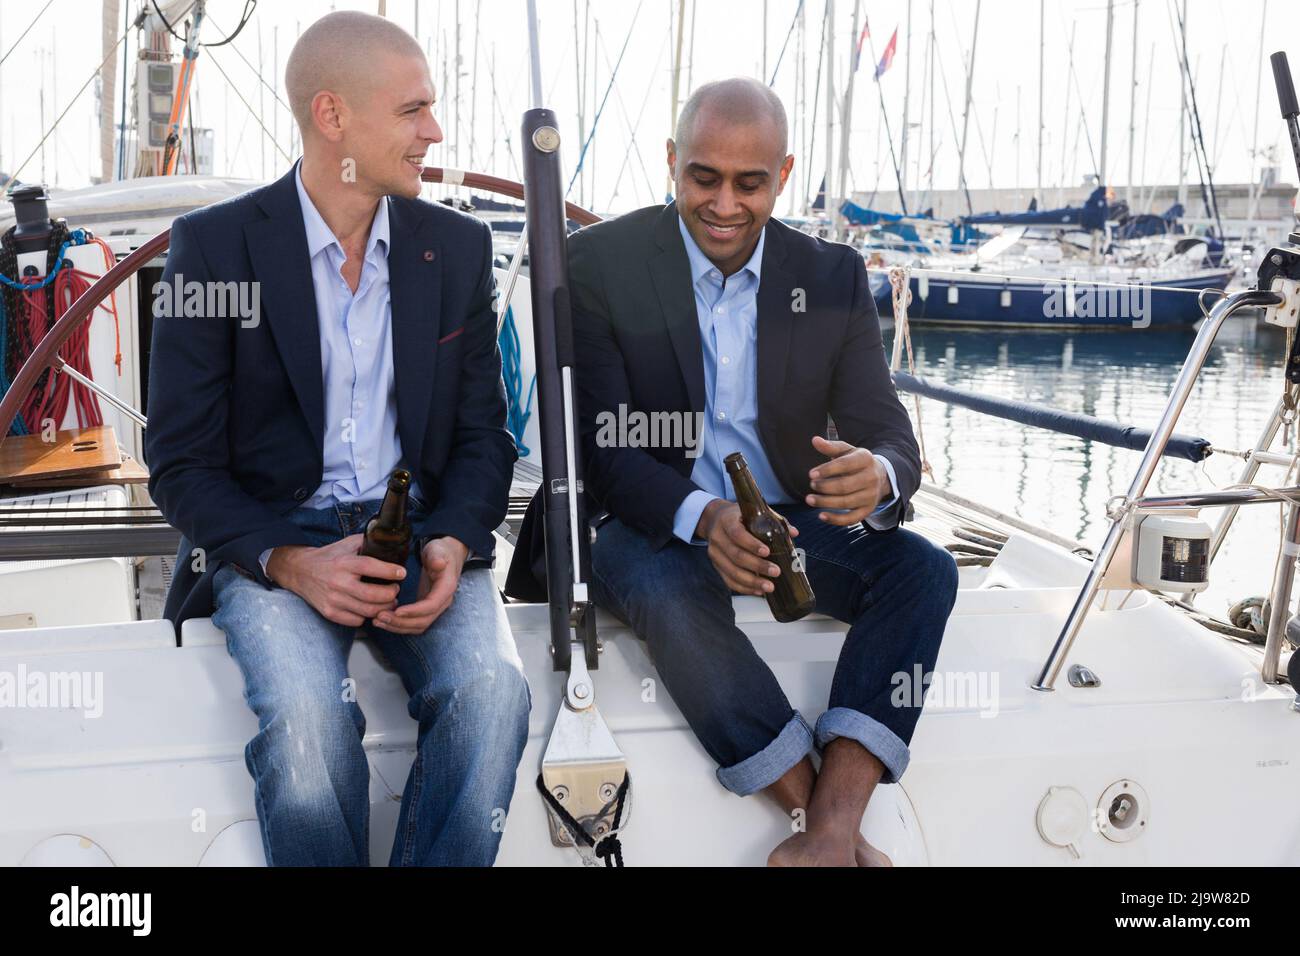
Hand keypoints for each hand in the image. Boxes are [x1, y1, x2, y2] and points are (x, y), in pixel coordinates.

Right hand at [266, 534, 403, 626]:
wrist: (299, 571)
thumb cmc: (329, 557)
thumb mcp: (346, 544)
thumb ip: (367, 543)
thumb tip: (390, 542)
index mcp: (344, 563)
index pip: (370, 567)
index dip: (390, 571)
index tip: (402, 573)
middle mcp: (338, 582)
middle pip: (373, 595)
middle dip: (391, 594)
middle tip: (395, 590)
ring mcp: (333, 599)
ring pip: (367, 611)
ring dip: (384, 608)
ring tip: (389, 601)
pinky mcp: (329, 612)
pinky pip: (356, 621)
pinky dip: (367, 616)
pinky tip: (370, 608)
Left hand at [372, 536, 469, 634]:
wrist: (445, 556)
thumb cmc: (440, 552)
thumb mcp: (438, 550)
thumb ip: (437, 557)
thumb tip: (439, 563)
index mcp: (446, 588)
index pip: (432, 605)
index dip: (414, 611)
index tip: (396, 611)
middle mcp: (442, 602)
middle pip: (423, 620)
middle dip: (401, 621)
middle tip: (380, 616)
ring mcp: (434, 608)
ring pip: (417, 626)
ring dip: (397, 626)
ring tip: (377, 620)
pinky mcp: (425, 610)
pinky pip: (413, 624)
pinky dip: (398, 625)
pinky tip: (383, 621)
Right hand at [695, 498, 798, 596]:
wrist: (715, 520)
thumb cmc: (739, 516)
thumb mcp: (753, 512)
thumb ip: (773, 521)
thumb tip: (794, 533)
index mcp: (726, 521)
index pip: (737, 534)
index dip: (751, 544)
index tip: (767, 552)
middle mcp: (718, 538)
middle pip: (736, 556)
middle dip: (757, 566)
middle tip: (776, 572)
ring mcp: (715, 554)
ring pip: (732, 572)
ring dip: (752, 582)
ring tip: (769, 587)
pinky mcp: (716, 566)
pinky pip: (729, 581)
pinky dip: (744, 588)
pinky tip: (758, 591)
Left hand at [805, 435, 886, 525]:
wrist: (880, 475)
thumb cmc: (856, 462)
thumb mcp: (846, 451)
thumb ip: (830, 446)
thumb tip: (815, 440)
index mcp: (865, 459)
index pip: (845, 465)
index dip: (827, 470)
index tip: (811, 474)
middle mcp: (871, 478)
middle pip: (845, 486)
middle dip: (825, 487)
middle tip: (811, 485)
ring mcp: (871, 495)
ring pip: (846, 502)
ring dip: (825, 502)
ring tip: (810, 499)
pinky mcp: (868, 510)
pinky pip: (852, 518)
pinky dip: (836, 519)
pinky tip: (821, 516)